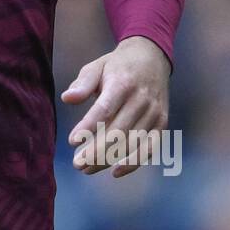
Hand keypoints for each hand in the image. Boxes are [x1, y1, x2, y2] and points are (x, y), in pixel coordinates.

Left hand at [60, 36, 169, 176]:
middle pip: (118, 131)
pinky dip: (134, 162)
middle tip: (77, 164)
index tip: (72, 141)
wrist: (152, 57)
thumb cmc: (116, 65)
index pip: (105, 109)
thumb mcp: (97, 67)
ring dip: (109, 159)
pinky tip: (115, 172)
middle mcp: (141, 99)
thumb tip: (67, 98)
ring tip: (87, 169)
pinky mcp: (162, 122)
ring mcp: (154, 112)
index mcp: (123, 83)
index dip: (89, 126)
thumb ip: (82, 84)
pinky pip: (149, 147)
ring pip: (132, 143)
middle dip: (96, 151)